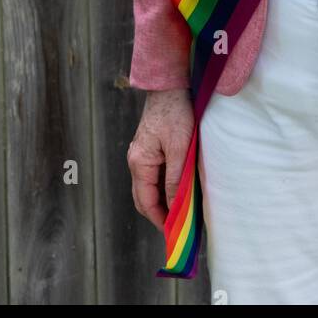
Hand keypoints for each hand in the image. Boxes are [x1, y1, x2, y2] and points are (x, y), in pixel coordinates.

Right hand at [127, 87, 194, 229]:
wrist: (170, 85)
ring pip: (150, 186)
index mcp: (139, 162)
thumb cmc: (176, 113)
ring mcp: (141, 154)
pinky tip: (179, 188)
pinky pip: (155, 174)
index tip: (173, 232)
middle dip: (159, 213)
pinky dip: (165, 185)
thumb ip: (175, 178)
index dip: (159, 219)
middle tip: (179, 226)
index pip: (145, 201)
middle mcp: (136, 160)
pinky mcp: (150, 148)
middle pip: (144, 197)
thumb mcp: (180, 148)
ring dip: (163, 199)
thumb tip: (173, 206)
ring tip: (182, 210)